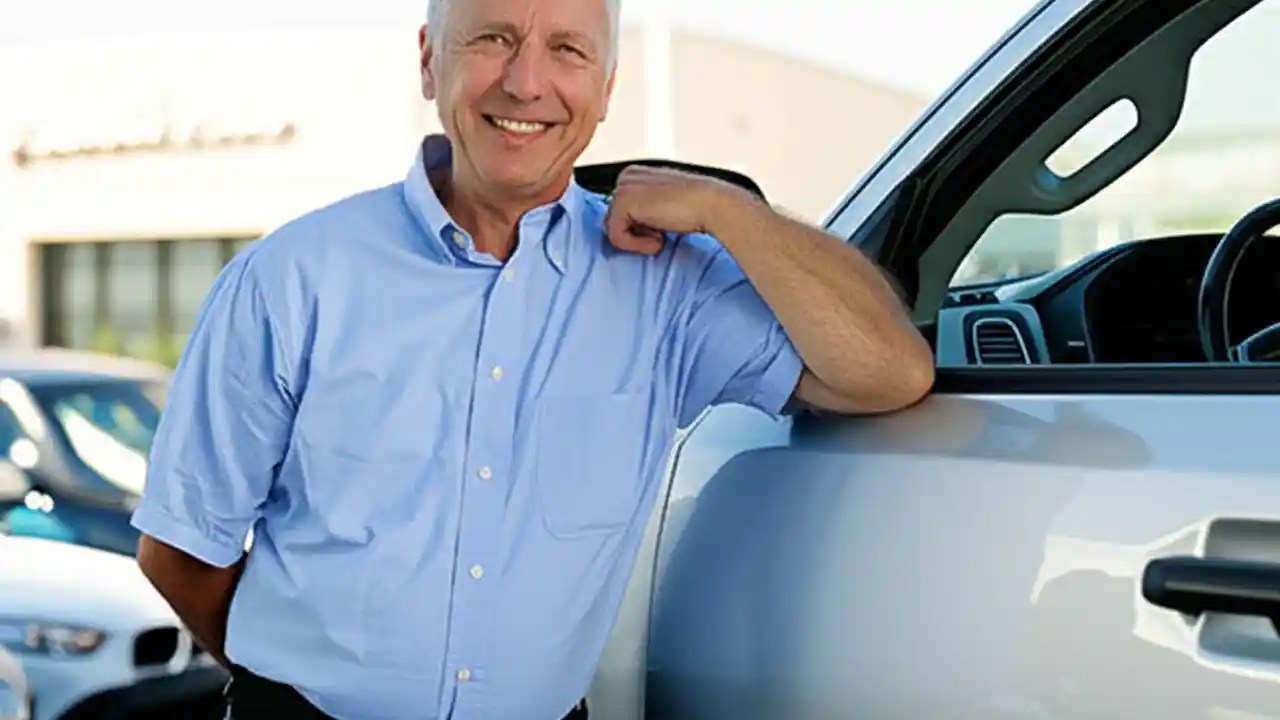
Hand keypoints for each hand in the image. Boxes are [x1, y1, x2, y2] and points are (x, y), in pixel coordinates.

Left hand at [604, 165, 752, 254]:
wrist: (711, 205)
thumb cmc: (695, 208)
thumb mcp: (662, 205)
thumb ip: (643, 210)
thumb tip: (628, 229)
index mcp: (635, 174)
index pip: (621, 212)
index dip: (640, 228)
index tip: (662, 227)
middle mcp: (626, 176)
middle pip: (613, 220)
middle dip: (637, 232)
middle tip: (663, 230)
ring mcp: (623, 187)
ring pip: (612, 229)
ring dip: (638, 239)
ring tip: (662, 233)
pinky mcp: (623, 202)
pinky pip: (615, 237)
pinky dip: (636, 245)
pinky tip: (659, 238)